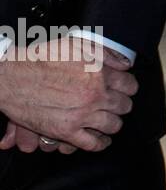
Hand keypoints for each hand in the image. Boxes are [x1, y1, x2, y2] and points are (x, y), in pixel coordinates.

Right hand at [0, 38, 136, 151]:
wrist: (12, 76)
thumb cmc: (43, 58)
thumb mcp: (79, 46)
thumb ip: (107, 55)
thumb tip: (126, 65)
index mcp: (100, 74)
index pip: (130, 85)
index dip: (128, 87)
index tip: (124, 88)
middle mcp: (95, 96)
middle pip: (124, 106)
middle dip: (121, 104)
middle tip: (115, 103)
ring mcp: (82, 115)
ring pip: (113, 125)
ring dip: (113, 123)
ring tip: (109, 120)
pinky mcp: (66, 131)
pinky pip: (93, 143)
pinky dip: (100, 143)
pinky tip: (102, 139)